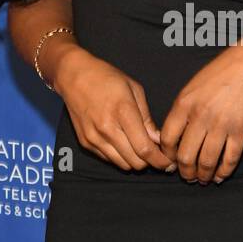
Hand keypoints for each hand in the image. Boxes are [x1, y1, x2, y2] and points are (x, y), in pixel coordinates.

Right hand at [54, 48, 175, 172]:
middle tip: (158, 156)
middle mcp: (107, 129)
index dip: (160, 160)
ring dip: (135, 162)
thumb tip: (158, 140)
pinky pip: (109, 159)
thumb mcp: (134, 90)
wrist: (73, 76)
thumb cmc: (107, 78)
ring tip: (142, 151)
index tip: (169, 162)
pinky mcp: (86, 143)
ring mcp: (94, 138)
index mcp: (123, 112)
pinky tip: (125, 145)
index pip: (145, 149)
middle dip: (151, 163)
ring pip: (123, 165)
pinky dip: (121, 157)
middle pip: (135, 162)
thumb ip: (147, 118)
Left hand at [159, 42, 242, 183]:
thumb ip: (181, 110)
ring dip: (203, 176)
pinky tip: (220, 176)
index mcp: (184, 104)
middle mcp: (200, 117)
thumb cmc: (220, 74)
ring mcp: (221, 125)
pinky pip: (229, 159)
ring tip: (203, 179)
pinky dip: (224, 172)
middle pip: (185, 156)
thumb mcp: (192, 87)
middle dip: (185, 172)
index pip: (167, 140)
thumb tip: (171, 136)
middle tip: (187, 177)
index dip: (167, 156)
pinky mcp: (240, 130)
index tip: (171, 162)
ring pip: (206, 162)